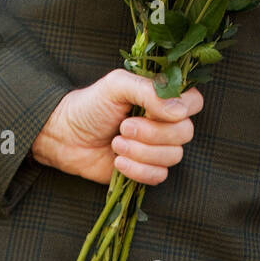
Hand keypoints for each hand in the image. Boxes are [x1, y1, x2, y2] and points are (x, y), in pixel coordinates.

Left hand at [31, 68, 203, 185]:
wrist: (65, 136)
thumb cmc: (91, 105)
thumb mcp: (117, 85)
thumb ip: (149, 90)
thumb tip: (180, 111)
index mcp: (162, 98)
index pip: (194, 102)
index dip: (182, 109)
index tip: (153, 110)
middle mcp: (165, 122)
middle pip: (185, 133)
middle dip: (152, 133)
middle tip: (124, 126)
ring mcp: (157, 148)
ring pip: (173, 156)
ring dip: (141, 152)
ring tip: (116, 143)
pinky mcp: (146, 170)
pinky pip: (159, 176)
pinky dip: (138, 170)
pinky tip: (118, 162)